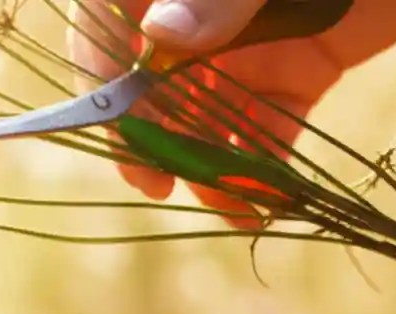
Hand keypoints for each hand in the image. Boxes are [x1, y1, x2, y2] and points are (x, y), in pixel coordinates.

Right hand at [67, 0, 395, 222]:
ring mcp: (241, 51)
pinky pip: (267, 128)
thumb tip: (159, 35)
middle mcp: (190, 22)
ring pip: (207, 120)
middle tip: (162, 185)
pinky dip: (265, 168)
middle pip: (150, 91)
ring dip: (212, 169)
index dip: (101, 85)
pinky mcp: (294, 72)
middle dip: (156, 142)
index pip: (101, 33)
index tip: (115, 123)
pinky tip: (267, 202)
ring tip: (231, 209)